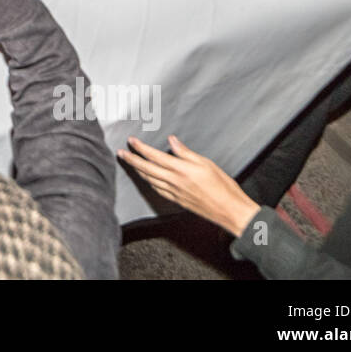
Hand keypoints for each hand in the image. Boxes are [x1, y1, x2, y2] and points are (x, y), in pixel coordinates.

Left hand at [118, 135, 259, 237]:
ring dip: (137, 170)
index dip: (140, 148)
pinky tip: (146, 178)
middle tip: (120, 152)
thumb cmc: (223, 186)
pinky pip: (157, 190)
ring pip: (149, 180)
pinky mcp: (177, 201)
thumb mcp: (206, 163)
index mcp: (181, 170)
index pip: (155, 156)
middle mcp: (174, 182)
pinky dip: (148, 182)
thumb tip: (172, 141)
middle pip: (146, 169)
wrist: (229, 211)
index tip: (131, 141)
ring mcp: (174, 193)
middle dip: (131, 159)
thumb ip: (186, 152)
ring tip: (130, 163)